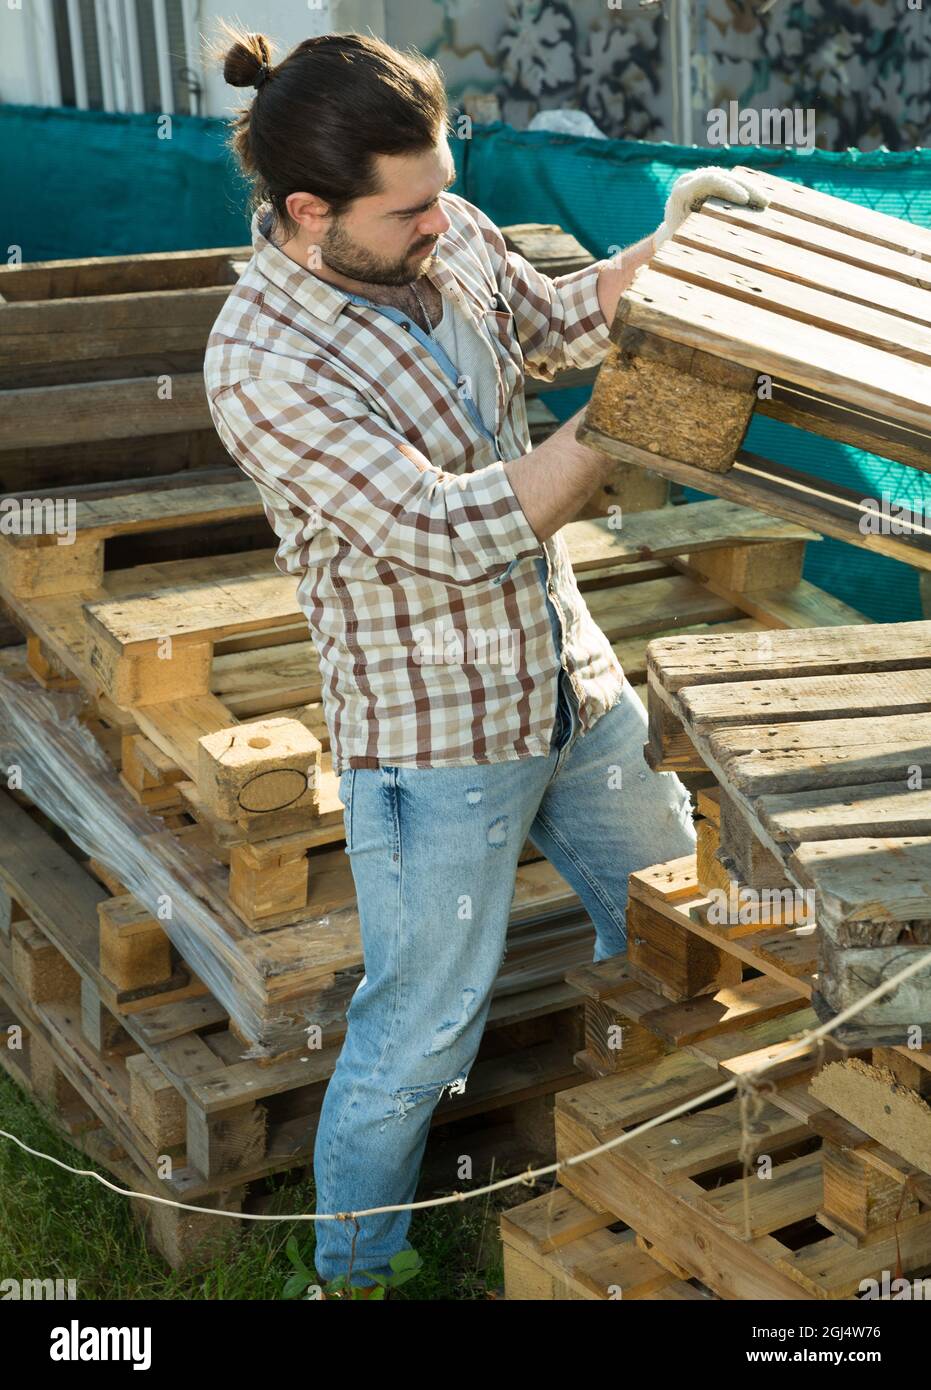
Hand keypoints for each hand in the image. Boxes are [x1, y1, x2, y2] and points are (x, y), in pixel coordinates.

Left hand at [652, 168, 768, 250]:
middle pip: (722, 176)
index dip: (728, 188)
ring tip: (766, 203)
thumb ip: (690, 240)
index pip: (708, 181)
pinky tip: (759, 201)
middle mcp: (689, 180)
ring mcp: (699, 178)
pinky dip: (746, 191)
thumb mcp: (679, 244)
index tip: (745, 200)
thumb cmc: (673, 245)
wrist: (669, 236)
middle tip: (764, 202)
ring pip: (729, 177)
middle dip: (746, 188)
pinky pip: (731, 182)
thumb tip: (711, 250)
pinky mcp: (710, 182)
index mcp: (681, 192)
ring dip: (750, 189)